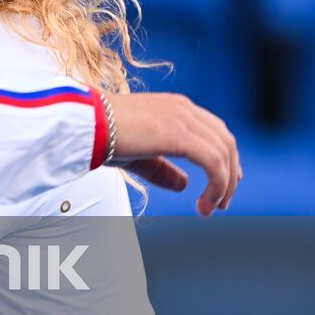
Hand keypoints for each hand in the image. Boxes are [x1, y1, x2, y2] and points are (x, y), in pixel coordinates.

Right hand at [107, 92, 241, 216]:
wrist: (84, 123)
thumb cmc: (100, 134)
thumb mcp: (139, 155)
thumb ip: (163, 169)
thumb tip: (185, 185)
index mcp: (175, 107)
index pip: (214, 131)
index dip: (225, 158)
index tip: (226, 181)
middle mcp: (183, 109)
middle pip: (225, 141)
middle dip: (230, 174)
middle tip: (224, 200)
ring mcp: (184, 119)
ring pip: (224, 154)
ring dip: (224, 185)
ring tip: (213, 207)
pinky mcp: (181, 135)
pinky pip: (214, 164)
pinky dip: (217, 186)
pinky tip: (205, 203)